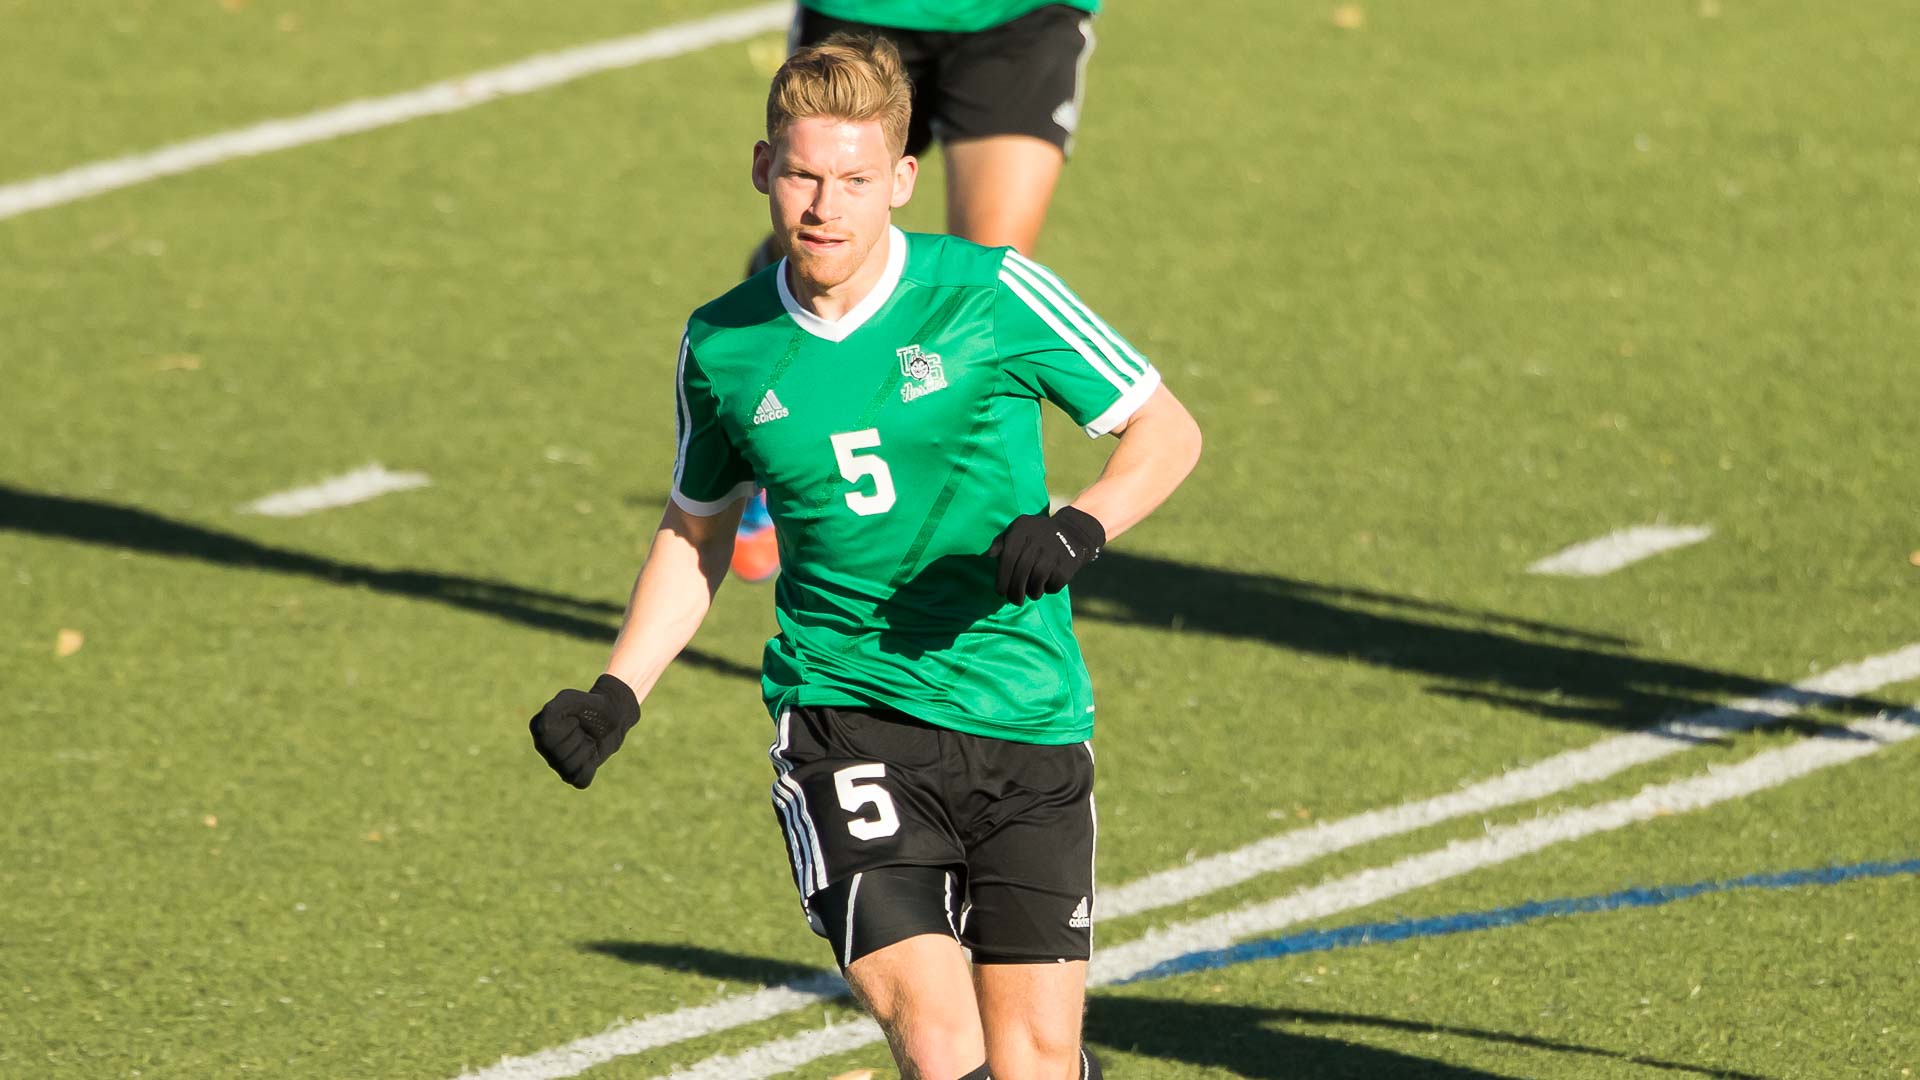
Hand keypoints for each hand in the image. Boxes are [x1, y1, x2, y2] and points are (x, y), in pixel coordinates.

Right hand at [529, 674, 639, 788]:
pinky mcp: (573, 776)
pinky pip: (580, 779)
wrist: (611, 717)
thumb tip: (544, 730)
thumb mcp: (570, 699)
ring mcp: (557, 764)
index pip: (549, 738)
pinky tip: (591, 754)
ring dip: (586, 751)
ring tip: (587, 740)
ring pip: (570, 767)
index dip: (569, 727)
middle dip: (578, 739)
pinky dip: (591, 766)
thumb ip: (552, 710)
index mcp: (538, 728)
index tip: (574, 719)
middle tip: (583, 730)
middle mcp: (543, 748)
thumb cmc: (588, 707)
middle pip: (559, 754)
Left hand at [987, 505, 1105, 602]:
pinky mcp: (1068, 563)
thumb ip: (1001, 542)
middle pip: (1021, 571)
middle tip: (1013, 600)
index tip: (1000, 592)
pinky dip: (1048, 589)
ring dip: (1032, 592)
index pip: (1008, 558)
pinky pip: (1054, 584)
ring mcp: (1054, 552)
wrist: (1071, 531)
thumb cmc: (1036, 535)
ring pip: (1037, 580)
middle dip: (1014, 591)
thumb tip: (990, 555)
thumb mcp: (1017, 530)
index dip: (1002, 578)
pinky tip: (1045, 586)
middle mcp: (1038, 540)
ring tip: (1029, 594)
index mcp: (1022, 531)